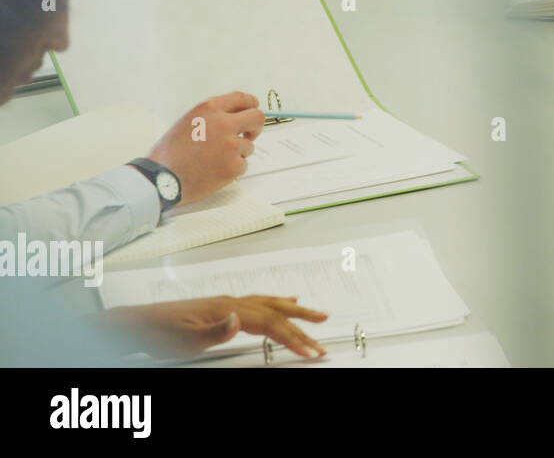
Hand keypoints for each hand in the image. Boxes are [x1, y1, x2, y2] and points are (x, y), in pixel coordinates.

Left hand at [99, 296, 327, 358]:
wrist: (133, 324)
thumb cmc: (156, 334)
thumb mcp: (184, 340)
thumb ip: (215, 330)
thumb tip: (240, 319)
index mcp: (227, 309)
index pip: (269, 323)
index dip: (293, 337)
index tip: (311, 350)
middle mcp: (230, 302)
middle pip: (276, 312)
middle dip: (302, 326)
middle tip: (322, 337)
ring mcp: (227, 303)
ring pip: (270, 304)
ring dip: (295, 311)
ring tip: (316, 314)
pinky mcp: (222, 307)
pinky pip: (259, 301)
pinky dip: (277, 303)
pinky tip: (284, 302)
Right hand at [147, 91, 263, 206]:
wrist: (161, 178)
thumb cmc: (170, 153)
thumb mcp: (189, 121)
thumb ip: (213, 116)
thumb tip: (235, 116)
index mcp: (209, 109)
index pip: (242, 98)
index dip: (251, 104)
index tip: (252, 109)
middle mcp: (223, 123)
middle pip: (257, 117)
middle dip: (255, 127)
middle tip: (249, 135)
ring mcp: (231, 145)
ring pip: (249, 145)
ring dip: (238, 152)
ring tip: (214, 159)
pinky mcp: (234, 165)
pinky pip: (243, 164)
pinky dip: (233, 169)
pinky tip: (214, 170)